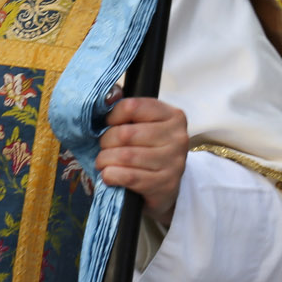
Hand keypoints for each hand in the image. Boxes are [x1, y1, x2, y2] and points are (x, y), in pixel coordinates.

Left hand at [96, 94, 187, 226]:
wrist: (164, 186)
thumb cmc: (146, 150)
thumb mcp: (141, 126)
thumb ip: (124, 109)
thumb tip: (108, 95)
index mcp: (173, 116)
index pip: (131, 107)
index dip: (111, 117)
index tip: (109, 125)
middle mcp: (178, 137)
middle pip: (125, 133)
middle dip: (105, 142)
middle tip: (104, 148)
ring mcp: (174, 161)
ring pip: (124, 156)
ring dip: (105, 160)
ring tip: (104, 162)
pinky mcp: (165, 184)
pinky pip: (128, 176)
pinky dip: (110, 175)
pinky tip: (109, 175)